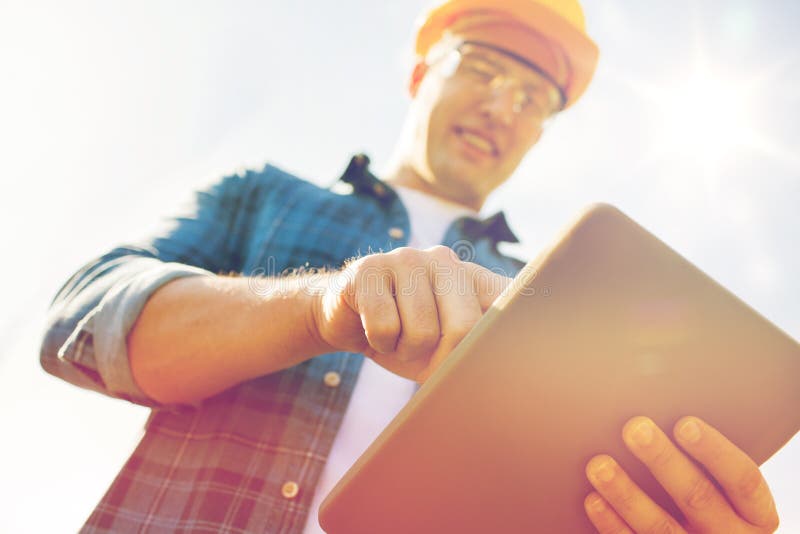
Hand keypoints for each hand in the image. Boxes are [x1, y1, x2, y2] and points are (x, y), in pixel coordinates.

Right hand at [311, 246, 510, 381]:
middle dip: (443, 359)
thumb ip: (478, 349)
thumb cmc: (405, 336)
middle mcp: (444, 260)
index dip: (508, 335)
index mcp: (472, 277)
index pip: (508, 299)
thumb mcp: (446, 346)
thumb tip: (510, 381)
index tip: (531, 359)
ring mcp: (406, 258)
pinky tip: (372, 328)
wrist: (345, 319)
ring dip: (404, 350)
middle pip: (465, 327)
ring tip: (396, 337)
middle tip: (425, 358)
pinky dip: (378, 342)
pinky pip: (383, 328)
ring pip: (420, 333)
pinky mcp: (369, 269)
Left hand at [584, 416, 778, 532]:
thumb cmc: (713, 506)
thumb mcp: (727, 492)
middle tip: (635, 429)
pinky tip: (594, 500)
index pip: (743, 479)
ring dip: (626, 494)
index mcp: (756, 514)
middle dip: (664, 461)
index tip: (685, 423)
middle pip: (698, 497)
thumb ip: (707, 463)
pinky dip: (612, 524)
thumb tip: (660, 407)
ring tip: (599, 464)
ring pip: (660, 527)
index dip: (714, 451)